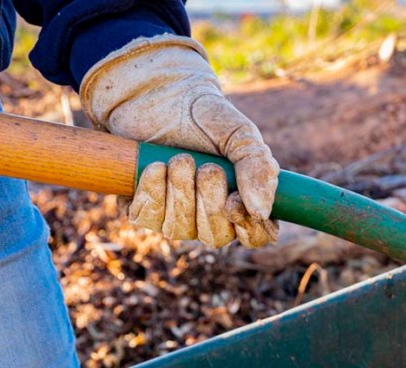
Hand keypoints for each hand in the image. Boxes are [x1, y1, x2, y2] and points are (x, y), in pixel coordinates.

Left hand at [80, 35, 278, 248]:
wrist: (155, 94)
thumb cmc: (203, 116)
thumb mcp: (238, 133)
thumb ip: (258, 167)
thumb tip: (261, 211)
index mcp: (243, 200)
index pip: (257, 235)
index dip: (249, 229)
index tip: (234, 204)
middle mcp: (210, 216)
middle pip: (216, 236)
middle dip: (209, 202)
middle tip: (207, 168)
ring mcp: (175, 216)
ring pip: (180, 229)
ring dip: (181, 192)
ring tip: (180, 159)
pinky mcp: (143, 209)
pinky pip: (148, 219)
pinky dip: (153, 191)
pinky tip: (155, 167)